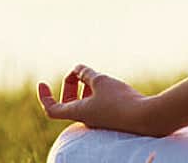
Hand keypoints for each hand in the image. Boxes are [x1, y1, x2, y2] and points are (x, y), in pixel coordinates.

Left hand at [37, 64, 160, 134]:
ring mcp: (99, 119)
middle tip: (79, 73)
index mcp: (78, 112)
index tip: (42, 83)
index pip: (51, 108)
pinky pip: (96, 104)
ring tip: (95, 75)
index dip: (44, 96)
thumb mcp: (100, 81)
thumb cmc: (120, 100)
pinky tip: (108, 82)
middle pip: (67, 104)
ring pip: (83, 102)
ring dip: (85, 86)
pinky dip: (97, 91)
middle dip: (69, 86)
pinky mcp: (111, 117)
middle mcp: (86, 119)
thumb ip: (86, 74)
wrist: (145, 117)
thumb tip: (78, 68)